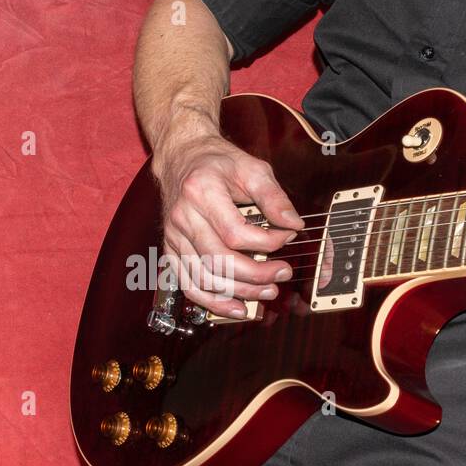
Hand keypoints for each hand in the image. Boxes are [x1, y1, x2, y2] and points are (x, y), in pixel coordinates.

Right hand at [151, 114, 304, 317]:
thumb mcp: (251, 168)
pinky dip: (212, 302)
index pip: (235, 232)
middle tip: (282, 274)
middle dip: (256, 274)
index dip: (266, 243)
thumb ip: (274, 196)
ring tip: (266, 292)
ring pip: (204, 278)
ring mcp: (174, 236)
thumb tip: (293, 224)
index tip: (287, 238)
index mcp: (201, 192)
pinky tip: (236, 307)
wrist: (182, 157)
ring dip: (239, 292)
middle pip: (219, 260)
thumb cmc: (217, 163)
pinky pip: (188, 285)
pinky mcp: (171, 250)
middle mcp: (183, 216)